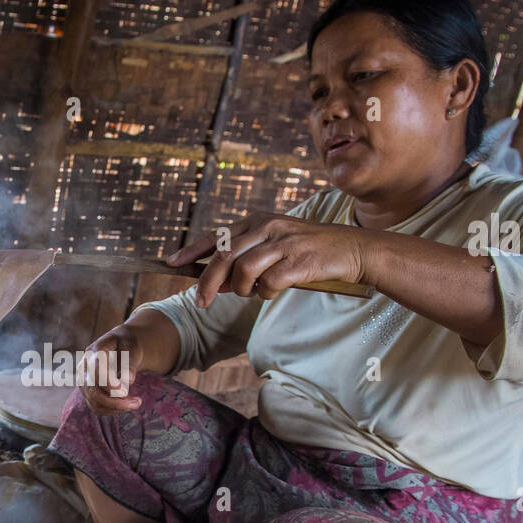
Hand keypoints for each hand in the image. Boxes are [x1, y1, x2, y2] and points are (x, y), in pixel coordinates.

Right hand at [78, 326, 144, 415]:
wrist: (119, 346)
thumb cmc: (127, 345)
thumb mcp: (133, 348)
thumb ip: (130, 362)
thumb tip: (128, 380)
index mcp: (94, 352)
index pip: (96, 370)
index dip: (108, 383)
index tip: (125, 391)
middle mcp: (84, 368)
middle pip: (92, 390)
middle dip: (114, 401)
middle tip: (138, 402)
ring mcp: (84, 381)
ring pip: (94, 402)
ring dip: (116, 407)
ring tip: (136, 402)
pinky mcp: (88, 392)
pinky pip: (97, 407)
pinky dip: (113, 410)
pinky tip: (128, 404)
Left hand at [166, 212, 371, 308]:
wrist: (351, 249)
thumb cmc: (309, 251)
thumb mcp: (274, 244)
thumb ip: (246, 257)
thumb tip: (214, 280)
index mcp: (258, 221)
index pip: (217, 236)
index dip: (192, 251)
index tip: (171, 262)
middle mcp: (267, 227)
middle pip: (224, 256)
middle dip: (206, 282)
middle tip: (200, 301)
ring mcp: (283, 243)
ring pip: (243, 271)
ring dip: (241, 289)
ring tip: (252, 292)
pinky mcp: (299, 260)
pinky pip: (269, 283)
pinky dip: (266, 293)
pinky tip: (273, 290)